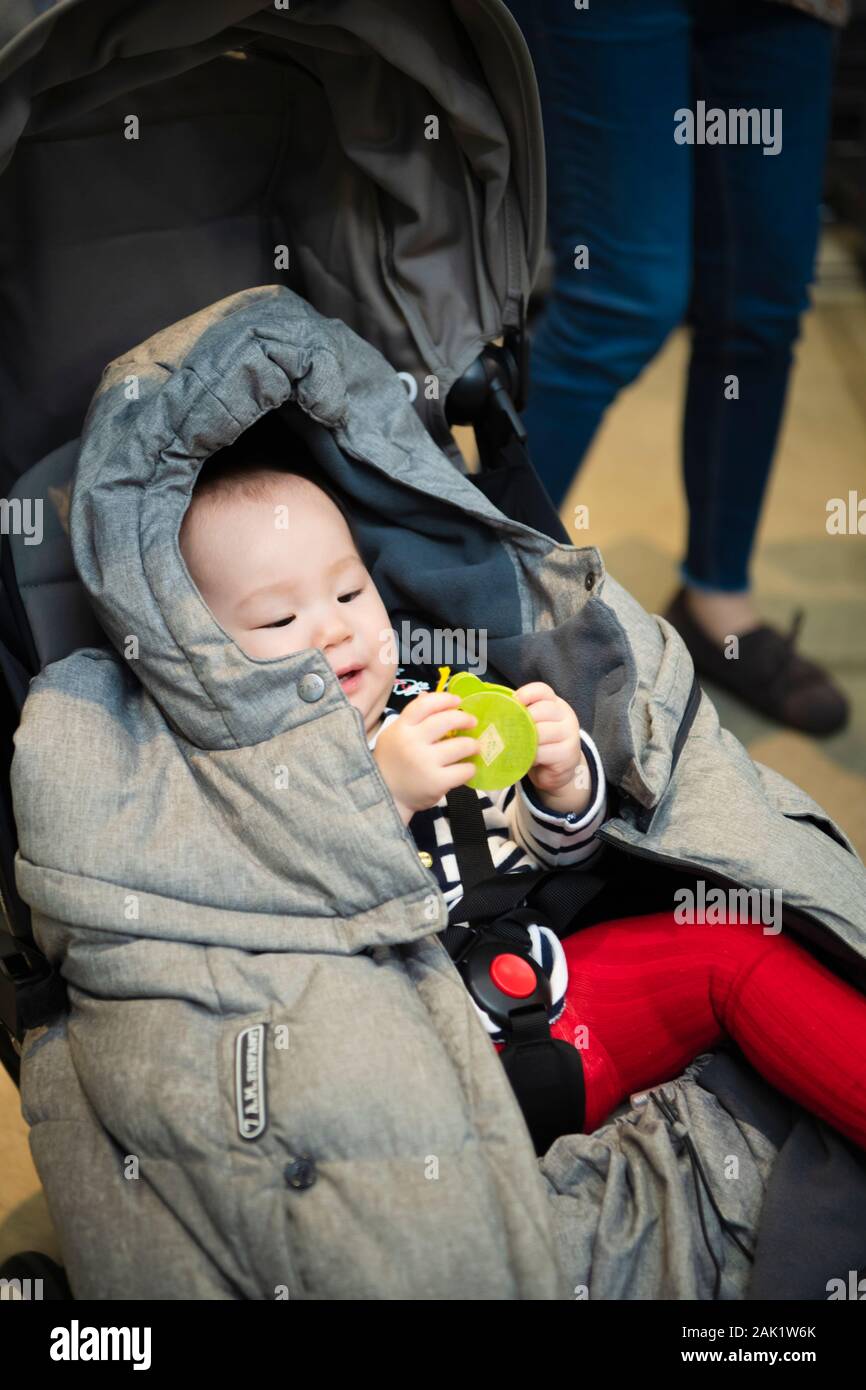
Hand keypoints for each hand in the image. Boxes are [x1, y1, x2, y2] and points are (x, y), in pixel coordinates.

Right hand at [373, 692, 480, 824]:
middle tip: (472, 722)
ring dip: (472, 745)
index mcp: (401, 728)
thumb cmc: (392, 763)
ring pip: (460, 745)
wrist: (385, 797)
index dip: (445, 699)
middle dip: (464, 719)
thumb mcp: (394, 735)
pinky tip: (467, 768)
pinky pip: (463, 770)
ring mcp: (424, 763)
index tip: (457, 701)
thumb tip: (430, 695)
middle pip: (446, 721)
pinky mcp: (436, 782)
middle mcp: (412, 742)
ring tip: (474, 747)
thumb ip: (412, 717)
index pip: (425, 704)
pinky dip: (470, 768)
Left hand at [513, 682, 589, 816]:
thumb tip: (494, 710)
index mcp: (556, 704)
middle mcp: (566, 716)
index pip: (543, 691)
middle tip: (508, 729)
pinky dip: (530, 755)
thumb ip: (521, 715)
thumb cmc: (540, 745)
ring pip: (542, 731)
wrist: (556, 771)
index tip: (513, 701)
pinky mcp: (568, 753)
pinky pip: (543, 751)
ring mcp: (570, 734)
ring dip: (525, 739)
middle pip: (543, 709)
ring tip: (514, 745)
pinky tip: (525, 758)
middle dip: (522, 718)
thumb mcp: (532, 725)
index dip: (526, 693)